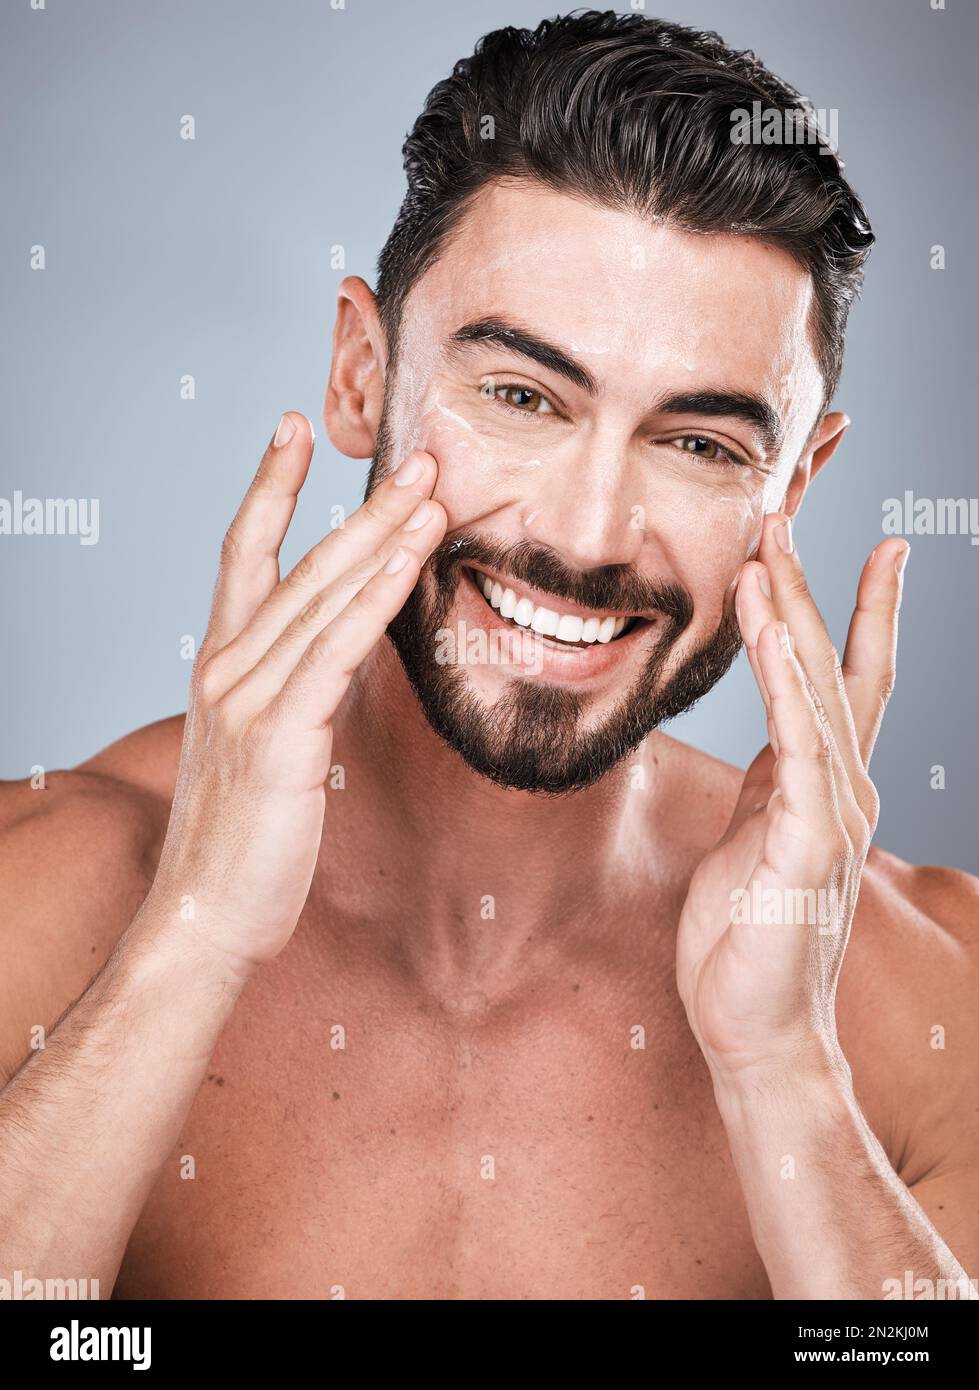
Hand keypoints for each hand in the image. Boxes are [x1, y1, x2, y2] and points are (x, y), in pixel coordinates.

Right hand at [150, 414, 445, 970]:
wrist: (205, 915)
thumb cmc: (242, 838)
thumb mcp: (262, 748)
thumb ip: (292, 692)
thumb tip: (335, 658)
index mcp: (222, 663)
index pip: (243, 552)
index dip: (269, 485)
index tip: (292, 426)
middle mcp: (227, 666)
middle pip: (300, 562)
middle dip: (363, 504)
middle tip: (420, 454)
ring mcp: (247, 696)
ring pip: (322, 597)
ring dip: (381, 539)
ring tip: (432, 491)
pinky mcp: (278, 734)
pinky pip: (333, 651)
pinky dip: (372, 600)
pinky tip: (406, 562)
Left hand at [675, 513, 908, 1083]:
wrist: (757, 1028)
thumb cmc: (747, 938)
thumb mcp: (755, 838)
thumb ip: (772, 783)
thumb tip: (773, 738)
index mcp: (821, 783)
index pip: (845, 679)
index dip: (858, 611)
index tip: (876, 545)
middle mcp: (841, 787)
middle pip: (829, 666)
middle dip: (809, 586)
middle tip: (791, 510)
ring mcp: (833, 813)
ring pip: (816, 692)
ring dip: (792, 615)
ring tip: (771, 548)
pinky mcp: (811, 842)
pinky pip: (799, 747)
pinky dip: (788, 685)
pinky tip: (773, 631)